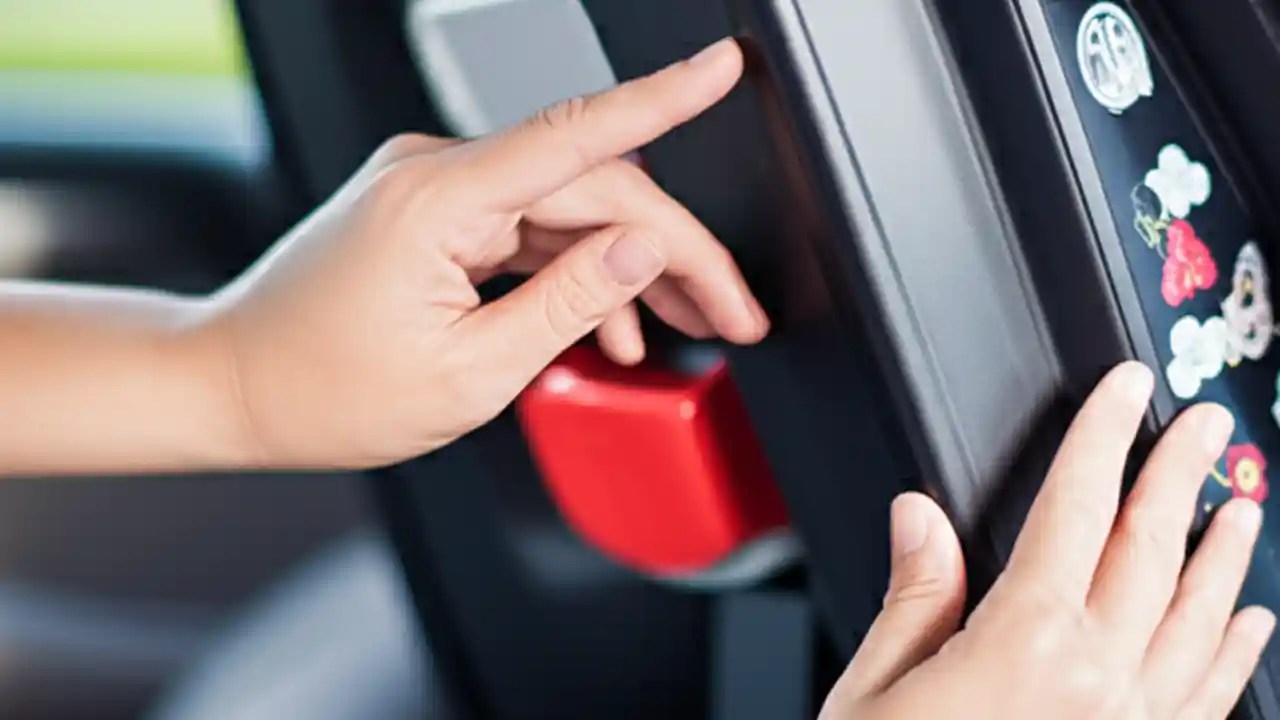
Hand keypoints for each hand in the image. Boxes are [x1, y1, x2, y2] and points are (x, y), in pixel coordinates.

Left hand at [208, 38, 767, 467]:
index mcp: (438, 202)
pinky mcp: (435, 212)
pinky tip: (614, 325)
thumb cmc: (326, 389)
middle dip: (675, 250)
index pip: (579, 135)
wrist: (235, 385)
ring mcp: (435, 190)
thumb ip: (568, 303)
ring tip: (688, 327)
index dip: (663, 98)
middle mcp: (436, 175)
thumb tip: (643, 249)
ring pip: (570, 210)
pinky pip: (531, 228)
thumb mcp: (469, 371)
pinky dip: (577, 271)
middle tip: (732, 312)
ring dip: (633, 265)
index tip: (722, 68)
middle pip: (593, 188)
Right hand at [820, 363, 1274, 718]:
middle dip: (1180, 475)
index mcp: (1025, 644)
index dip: (1102, 438)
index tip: (1124, 391)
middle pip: (1151, 550)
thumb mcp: (875, 691)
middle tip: (1202, 424)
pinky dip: (1239, 653)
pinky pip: (1209, 698)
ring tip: (1245, 500)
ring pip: (1199, 619)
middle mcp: (1096, 681)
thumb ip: (916, 596)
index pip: (1075, 509)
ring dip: (1225, 553)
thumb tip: (922, 515)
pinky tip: (1253, 622)